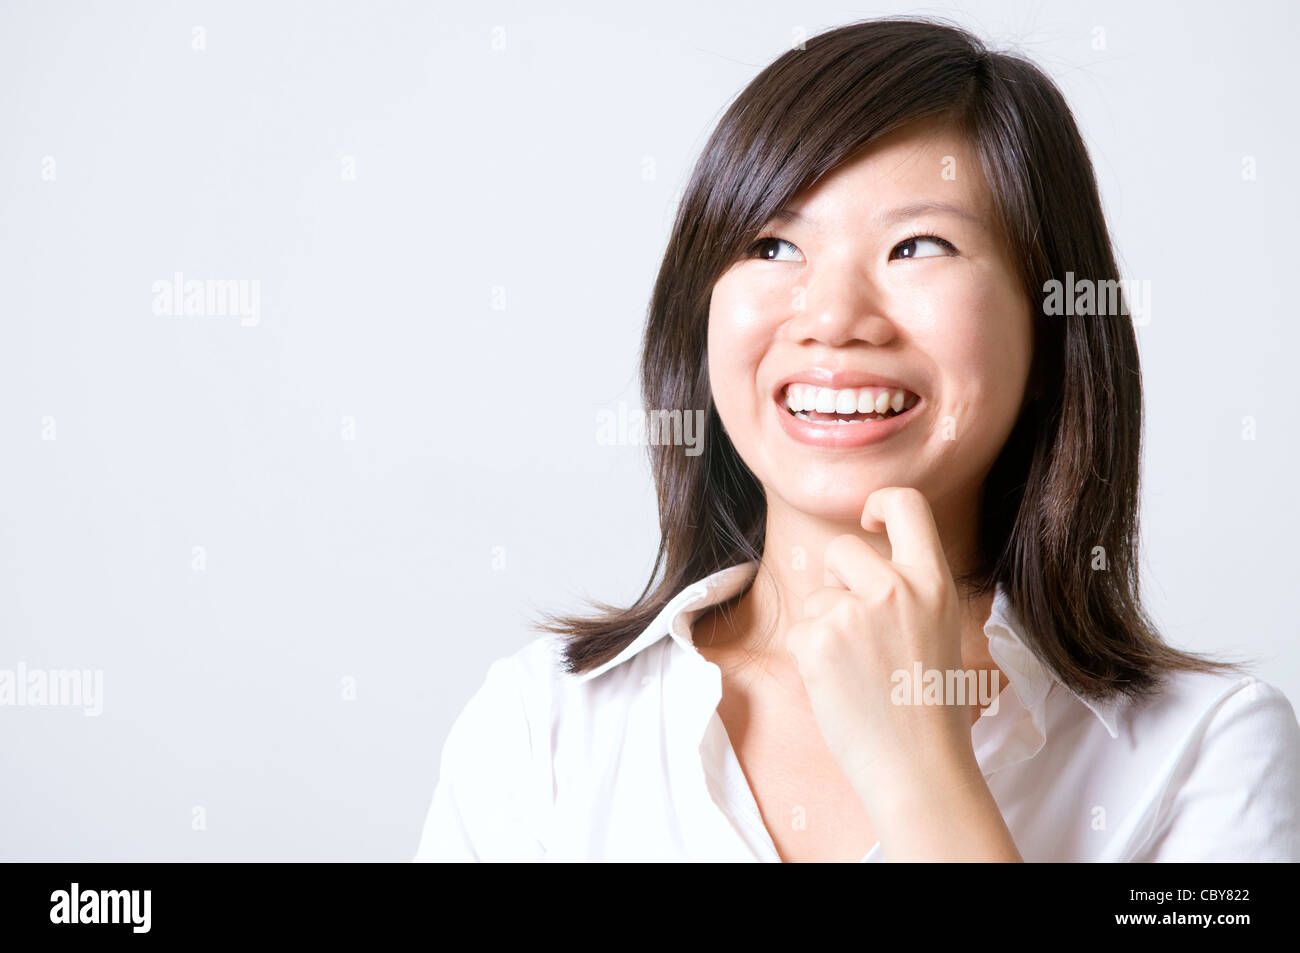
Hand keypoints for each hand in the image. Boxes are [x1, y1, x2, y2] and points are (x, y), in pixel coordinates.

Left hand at [785, 486, 978, 817]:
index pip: (907, 504)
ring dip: (826, 626)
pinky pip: (801, 629)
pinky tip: (839, 685)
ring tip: (858, 671)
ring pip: (818, 596)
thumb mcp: (939, 629)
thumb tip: (862, 567)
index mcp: (934, 582)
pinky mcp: (817, 640)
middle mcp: (894, 588)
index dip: (880, 503)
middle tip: (859, 632)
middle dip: (838, 581)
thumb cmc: (930, 707)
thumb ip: (907, 592)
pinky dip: (811, 656)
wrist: (918, 768)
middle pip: (841, 550)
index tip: (868, 521)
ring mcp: (852, 613)